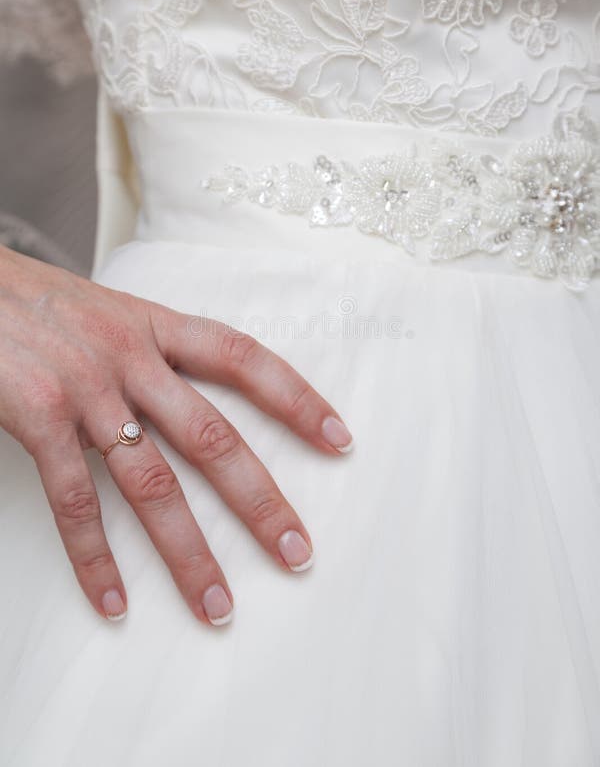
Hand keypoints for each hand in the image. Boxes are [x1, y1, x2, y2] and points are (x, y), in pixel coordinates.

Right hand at [0, 245, 352, 625]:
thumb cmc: (41, 303)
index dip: (297, 398)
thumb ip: (155, 352)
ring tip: (218, 605)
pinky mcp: (39, 417)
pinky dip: (94, 558)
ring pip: (152, 484)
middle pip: (213, 437)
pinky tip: (115, 601)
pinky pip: (75, 501)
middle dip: (259, 500)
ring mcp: (86, 391)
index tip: (340, 440)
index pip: (244, 360)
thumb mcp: (111, 311)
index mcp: (156, 326)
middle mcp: (131, 358)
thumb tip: (195, 402)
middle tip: (297, 553)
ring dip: (188, 552)